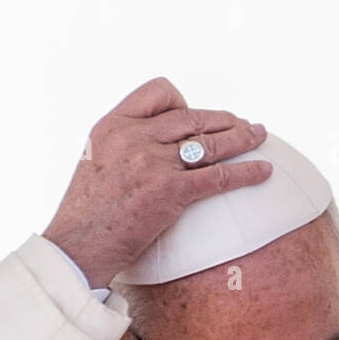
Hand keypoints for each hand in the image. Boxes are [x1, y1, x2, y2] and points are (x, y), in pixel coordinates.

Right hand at [42, 76, 271, 288]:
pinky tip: (262, 172)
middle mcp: (133, 138)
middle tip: (242, 124)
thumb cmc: (86, 215)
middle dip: (223, 119)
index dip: (182, 101)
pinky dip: (246, 173)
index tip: (192, 115)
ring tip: (259, 136)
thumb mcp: (95, 162)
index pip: (158, 92)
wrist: (76, 247)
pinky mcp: (169, 192)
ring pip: (211, 142)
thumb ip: (123, 147)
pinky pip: (219, 177)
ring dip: (242, 137)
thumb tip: (156, 145)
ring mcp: (152, 164)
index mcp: (112, 126)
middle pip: (192, 116)